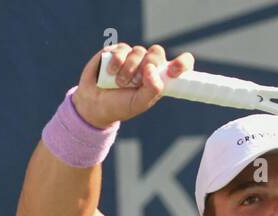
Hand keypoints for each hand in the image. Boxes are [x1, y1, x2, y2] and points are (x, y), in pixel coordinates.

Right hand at [70, 44, 193, 128]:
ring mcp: (132, 56)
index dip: (182, 63)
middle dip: (147, 66)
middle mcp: (148, 64)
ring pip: (139, 51)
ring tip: (120, 83)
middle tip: (135, 82)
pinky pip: (122, 48)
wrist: (95, 103)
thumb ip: (152, 88)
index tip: (173, 72)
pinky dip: (116, 61)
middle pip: (157, 52)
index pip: (181, 64)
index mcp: (160, 77)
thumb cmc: (121, 105)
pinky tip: (111, 73)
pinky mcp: (116, 51)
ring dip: (129, 68)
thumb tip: (152, 68)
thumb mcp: (140, 103)